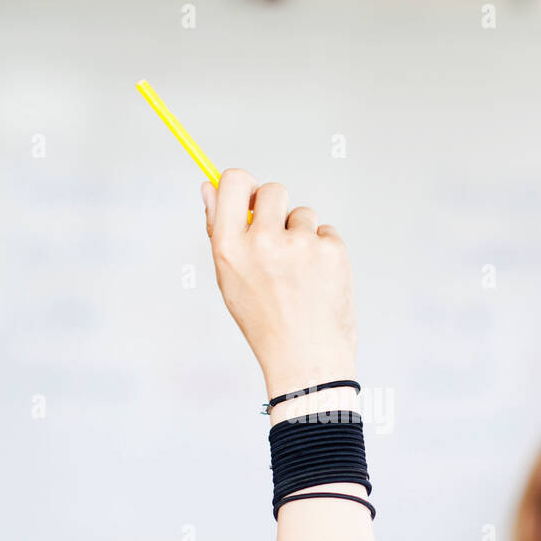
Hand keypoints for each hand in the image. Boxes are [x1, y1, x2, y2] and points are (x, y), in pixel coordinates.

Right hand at [203, 169, 355, 397]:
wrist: (306, 359)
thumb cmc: (265, 322)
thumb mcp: (229, 280)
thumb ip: (219, 230)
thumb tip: (209, 186)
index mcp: (230, 247)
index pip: (234, 181)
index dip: (244, 184)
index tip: (251, 197)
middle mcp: (262, 240)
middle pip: (273, 189)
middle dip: (278, 210)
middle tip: (280, 245)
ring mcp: (300, 244)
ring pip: (303, 214)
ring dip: (302, 235)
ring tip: (300, 275)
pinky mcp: (331, 250)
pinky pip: (327, 233)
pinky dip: (324, 251)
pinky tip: (318, 281)